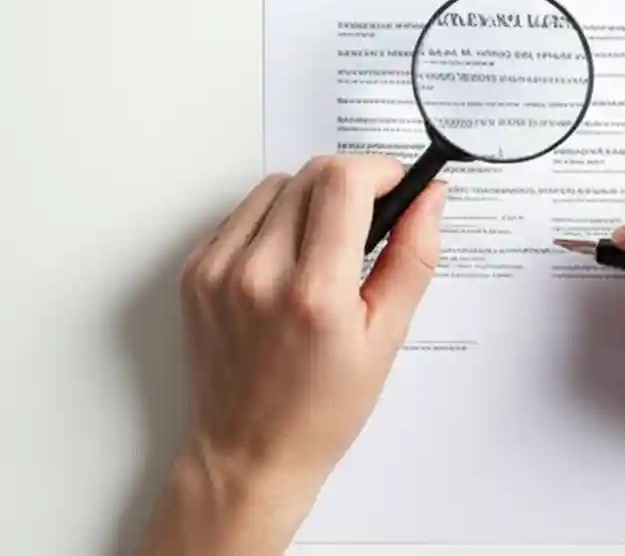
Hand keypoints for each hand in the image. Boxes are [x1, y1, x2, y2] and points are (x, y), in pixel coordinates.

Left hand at [139, 155, 445, 555]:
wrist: (248, 454)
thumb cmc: (323, 410)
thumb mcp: (386, 339)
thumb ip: (412, 258)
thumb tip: (430, 198)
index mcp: (314, 293)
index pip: (344, 181)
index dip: (379, 171)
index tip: (397, 188)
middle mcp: (259, 273)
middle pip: (311, 174)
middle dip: (351, 183)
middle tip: (369, 222)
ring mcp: (218, 270)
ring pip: (276, 186)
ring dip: (311, 198)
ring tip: (327, 247)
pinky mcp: (195, 272)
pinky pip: (242, 213)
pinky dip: (274, 220)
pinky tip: (289, 261)